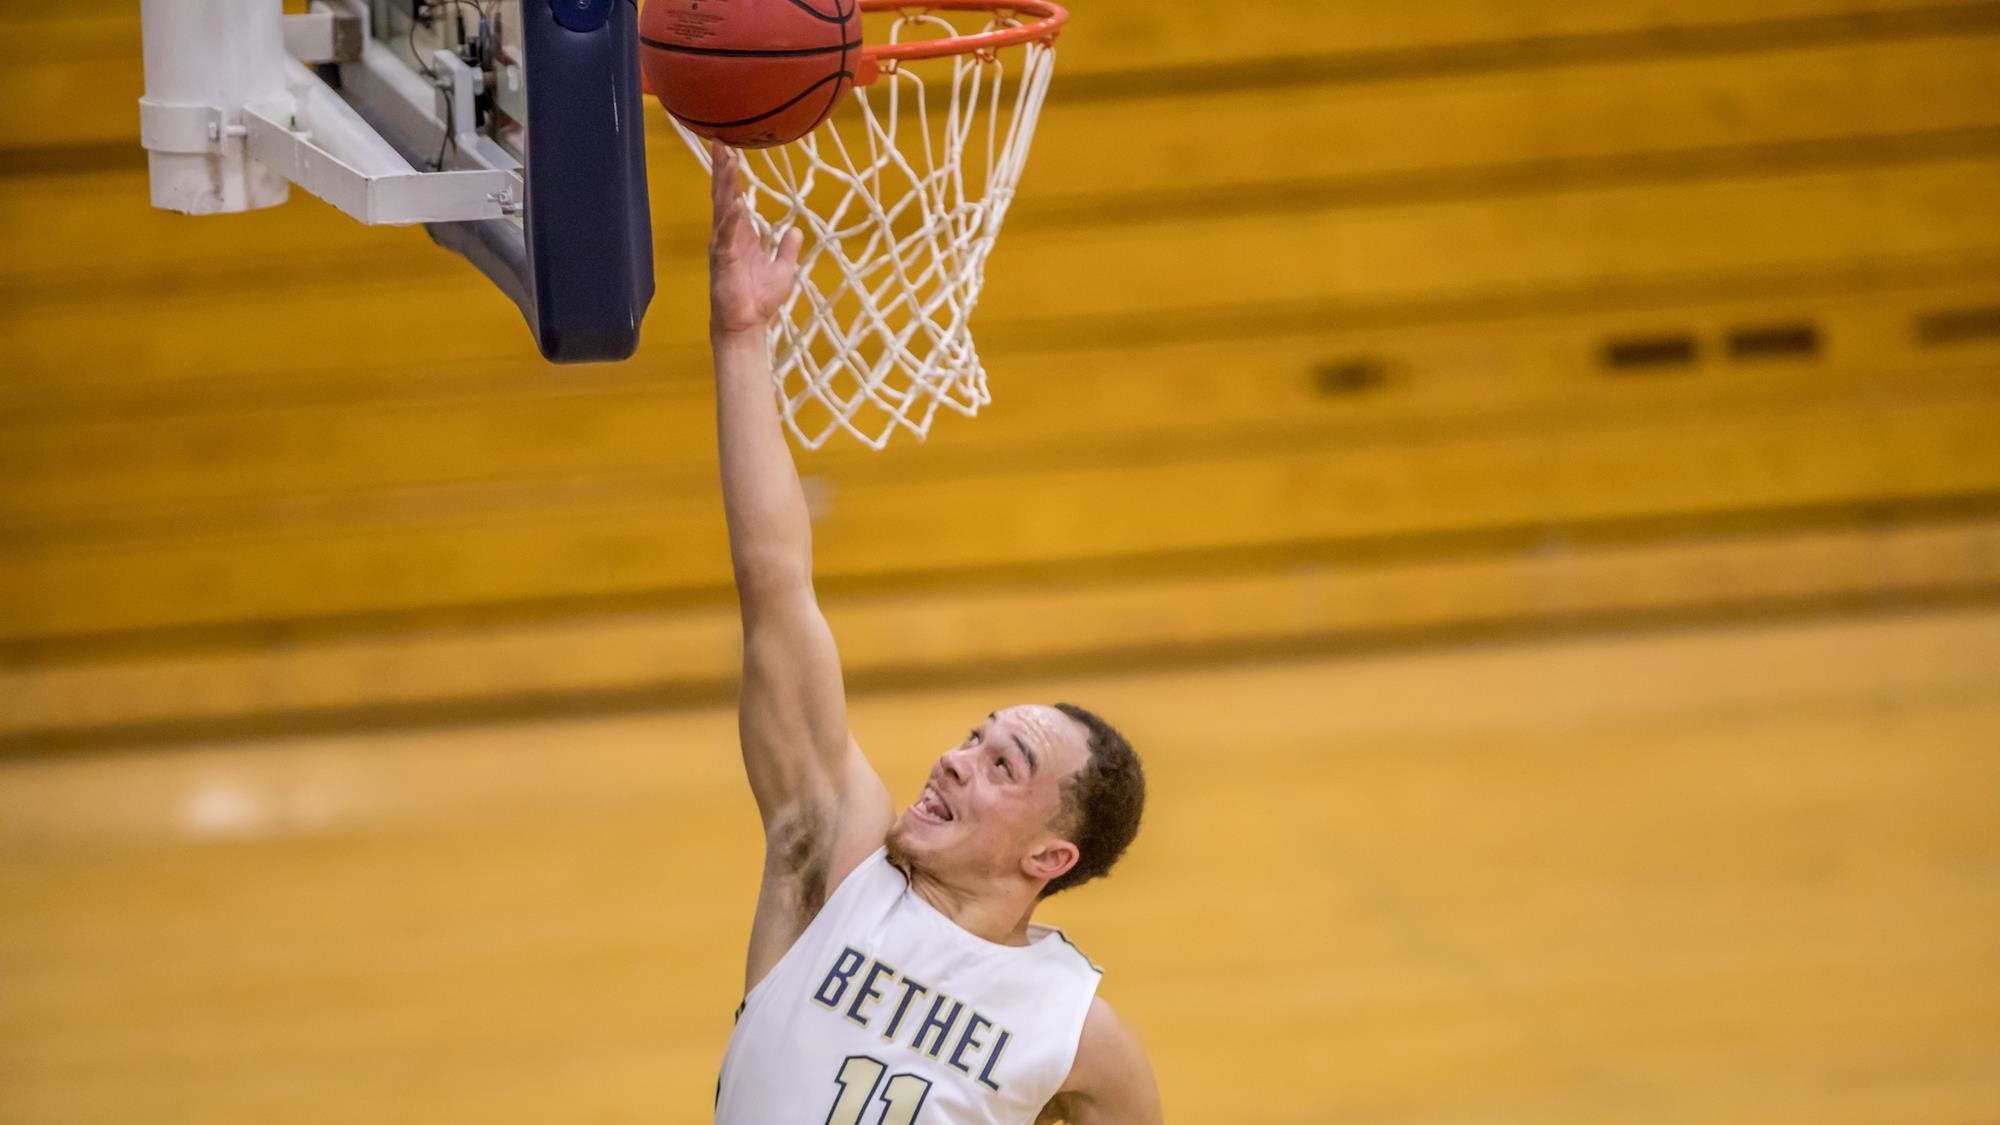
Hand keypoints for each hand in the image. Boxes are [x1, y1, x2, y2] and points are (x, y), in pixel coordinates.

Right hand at [709, 141, 803, 337]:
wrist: (746, 325)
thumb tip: (795, 230)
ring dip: (726, 184)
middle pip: (723, 194)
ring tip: (728, 159)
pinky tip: (736, 202)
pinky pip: (727, 235)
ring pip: (723, 208)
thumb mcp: (782, 269)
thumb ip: (787, 248)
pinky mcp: (724, 260)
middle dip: (722, 168)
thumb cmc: (758, 299)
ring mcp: (724, 246)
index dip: (731, 175)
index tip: (730, 149)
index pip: (734, 196)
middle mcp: (728, 235)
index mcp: (741, 234)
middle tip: (719, 141)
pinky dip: (731, 218)